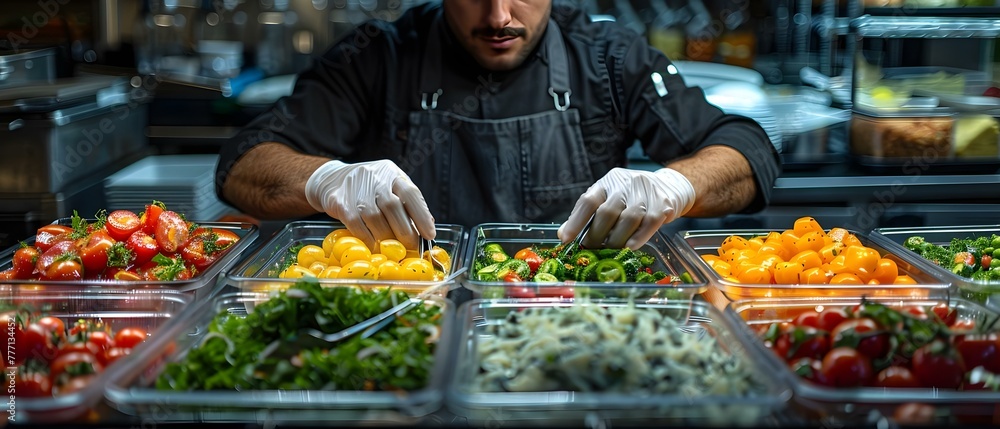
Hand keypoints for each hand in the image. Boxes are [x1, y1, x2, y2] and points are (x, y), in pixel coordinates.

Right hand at [305, 159, 434, 249]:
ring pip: (375, 218)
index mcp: (392, 174)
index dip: (422, 215)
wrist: (332, 179)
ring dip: (386, 238)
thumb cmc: (369, 188)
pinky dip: (368, 239)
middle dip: (405, 231)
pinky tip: (374, 246)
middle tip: (411, 246)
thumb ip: (409, 203)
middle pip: (393, 207)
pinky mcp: (340, 203)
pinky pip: (357, 225)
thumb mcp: (391, 187)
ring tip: (393, 248)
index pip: (411, 193)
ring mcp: (356, 190)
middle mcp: (375, 179)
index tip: (430, 234)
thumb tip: (429, 226)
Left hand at [558, 167, 694, 249]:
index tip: (566, 239)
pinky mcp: (661, 206)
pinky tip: (629, 248)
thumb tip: (563, 234)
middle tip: (591, 250)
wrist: (669, 186)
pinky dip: (636, 239)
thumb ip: (587, 214)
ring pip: (627, 221)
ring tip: (609, 251)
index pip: (588, 201)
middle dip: (596, 236)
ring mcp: (644, 195)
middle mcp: (625, 185)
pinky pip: (647, 225)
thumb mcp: (608, 197)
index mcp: (607, 183)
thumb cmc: (631, 196)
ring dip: (615, 241)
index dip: (575, 221)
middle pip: (606, 213)